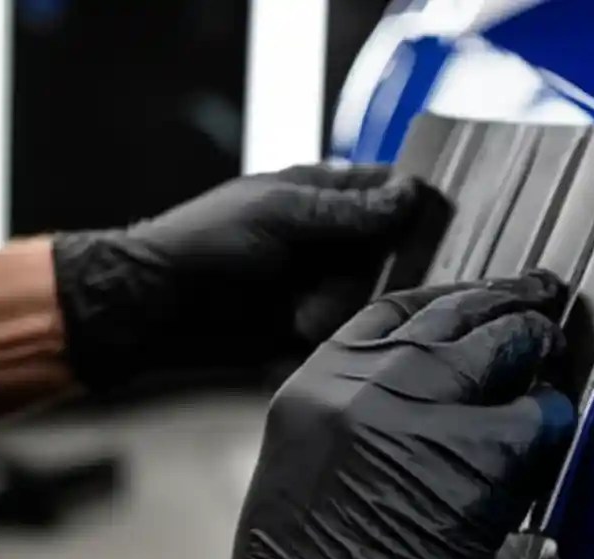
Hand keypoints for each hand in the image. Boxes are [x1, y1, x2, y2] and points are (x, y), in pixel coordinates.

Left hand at [52, 164, 432, 389]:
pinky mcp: (314, 328)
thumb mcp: (279, 214)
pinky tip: (302, 334)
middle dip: (376, 271)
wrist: (154, 310)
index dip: (418, 203)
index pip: (390, 188)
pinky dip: (333, 335)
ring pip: (374, 296)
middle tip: (337, 283)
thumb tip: (412, 194)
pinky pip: (349, 331)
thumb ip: (347, 210)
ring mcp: (324, 284)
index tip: (439, 226)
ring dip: (339, 306)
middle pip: (393, 250)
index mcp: (322, 195)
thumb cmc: (206, 244)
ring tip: (299, 316)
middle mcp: (332, 238)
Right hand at [202, 270, 575, 558]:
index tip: (475, 297)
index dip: (449, 298)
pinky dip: (553, 415)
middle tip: (535, 299)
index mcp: (320, 380)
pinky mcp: (477, 455)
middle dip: (503, 303)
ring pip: (499, 344)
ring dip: (534, 343)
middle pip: (454, 313)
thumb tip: (420, 388)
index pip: (395, 308)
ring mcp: (423, 411)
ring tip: (551, 346)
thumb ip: (359, 407)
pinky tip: (555, 421)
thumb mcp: (308, 458)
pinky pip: (537, 413)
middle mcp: (368, 382)